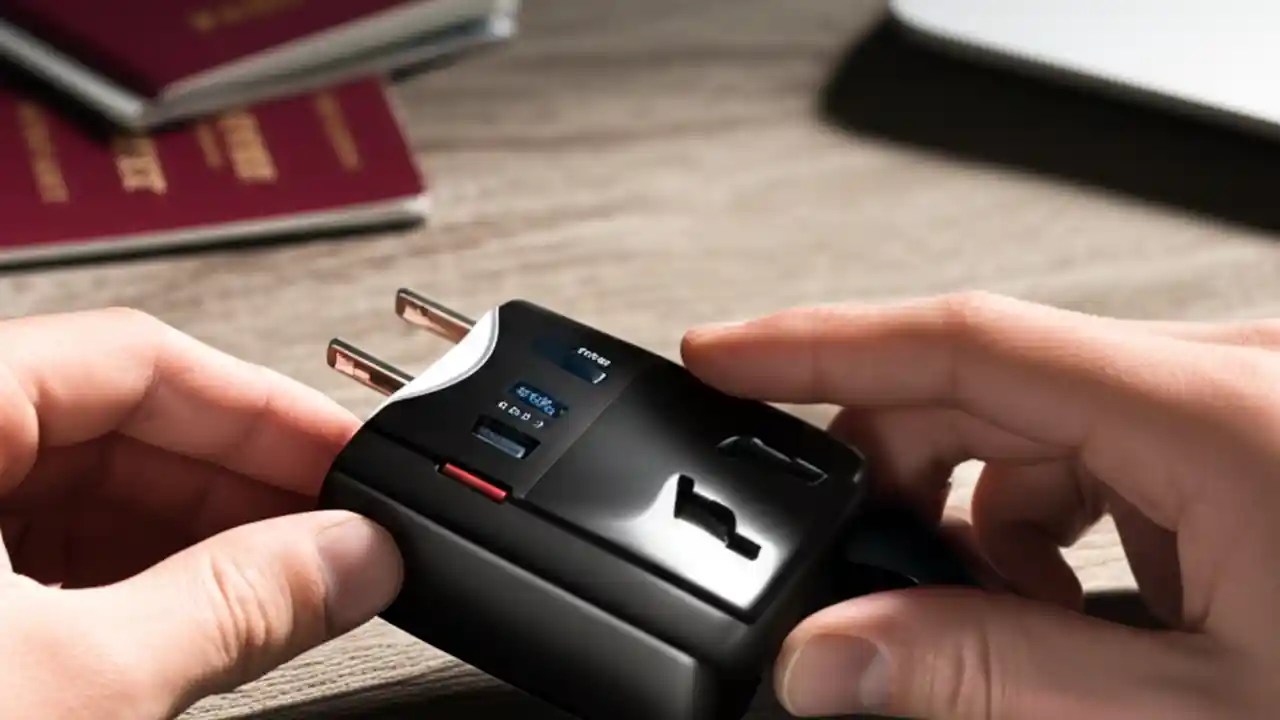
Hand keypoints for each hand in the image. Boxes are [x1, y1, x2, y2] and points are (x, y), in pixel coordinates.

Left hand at [0, 308, 402, 718]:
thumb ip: (236, 603)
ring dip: (193, 543)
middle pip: (111, 424)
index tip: (346, 455)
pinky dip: (127, 584)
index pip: (135, 357)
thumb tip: (354, 556)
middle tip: (335, 535)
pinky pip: (37, 554)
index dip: (261, 410)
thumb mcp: (78, 677)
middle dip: (236, 488)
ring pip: (79, 496)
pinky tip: (201, 617)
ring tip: (287, 585)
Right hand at [682, 292, 1279, 719]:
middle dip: (897, 470)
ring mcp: (1245, 410)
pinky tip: (1080, 615)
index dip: (822, 343)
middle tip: (847, 569)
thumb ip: (990, 682)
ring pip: (1046, 423)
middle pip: (993, 381)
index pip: (965, 341)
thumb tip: (833, 659)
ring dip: (985, 519)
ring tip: (1001, 629)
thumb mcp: (1191, 717)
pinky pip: (1107, 452)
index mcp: (1224, 418)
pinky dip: (1056, 528)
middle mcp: (1234, 383)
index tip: (724, 356)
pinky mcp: (1252, 447)